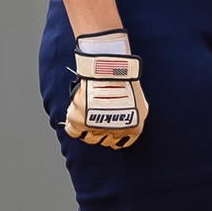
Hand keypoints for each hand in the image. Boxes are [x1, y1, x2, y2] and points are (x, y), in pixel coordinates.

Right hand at [64, 32, 147, 148]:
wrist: (109, 69)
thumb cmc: (125, 81)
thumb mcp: (138, 102)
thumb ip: (132, 116)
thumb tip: (125, 123)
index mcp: (134, 129)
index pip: (121, 143)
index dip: (115, 136)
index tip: (111, 130)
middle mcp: (116, 132)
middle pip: (104, 141)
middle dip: (102, 131)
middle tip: (99, 118)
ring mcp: (96, 128)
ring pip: (89, 138)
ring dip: (88, 128)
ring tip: (88, 115)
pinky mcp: (78, 122)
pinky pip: (73, 131)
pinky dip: (74, 126)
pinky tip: (77, 117)